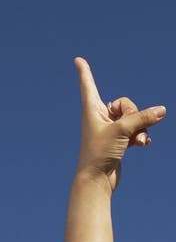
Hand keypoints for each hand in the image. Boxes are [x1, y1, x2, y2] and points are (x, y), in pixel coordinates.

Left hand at [75, 57, 165, 190]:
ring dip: (139, 128)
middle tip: (126, 131)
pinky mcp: (117, 141)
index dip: (84, 72)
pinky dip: (140, 135)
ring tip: (137, 142)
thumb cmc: (100, 154)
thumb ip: (143, 118)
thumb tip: (162, 111)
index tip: (77, 60)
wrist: (96, 181)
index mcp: (91, 110)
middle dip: (133, 116)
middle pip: (125, 104)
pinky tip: (143, 144)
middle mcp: (99, 117)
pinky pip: (135, 130)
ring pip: (133, 118)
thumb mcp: (123, 132)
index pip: (88, 86)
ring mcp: (109, 129)